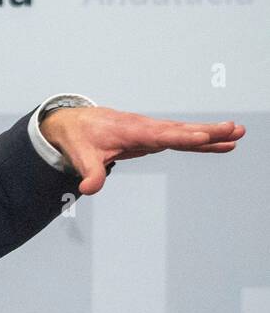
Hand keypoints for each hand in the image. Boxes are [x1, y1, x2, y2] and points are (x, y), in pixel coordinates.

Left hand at [40, 106, 244, 195]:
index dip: (179, 136)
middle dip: (206, 131)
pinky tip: (223, 143)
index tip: (201, 136)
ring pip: (185, 132)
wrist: (74, 123)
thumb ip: (90, 173)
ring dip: (211, 133)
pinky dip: (202, 140)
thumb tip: (88, 189)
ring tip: (238, 133)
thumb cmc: (79, 138)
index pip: (158, 135)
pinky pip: (182, 138)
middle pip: (179, 130)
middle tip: (233, 129)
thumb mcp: (81, 157)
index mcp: (129, 132)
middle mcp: (145, 128)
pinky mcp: (155, 135)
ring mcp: (152, 131)